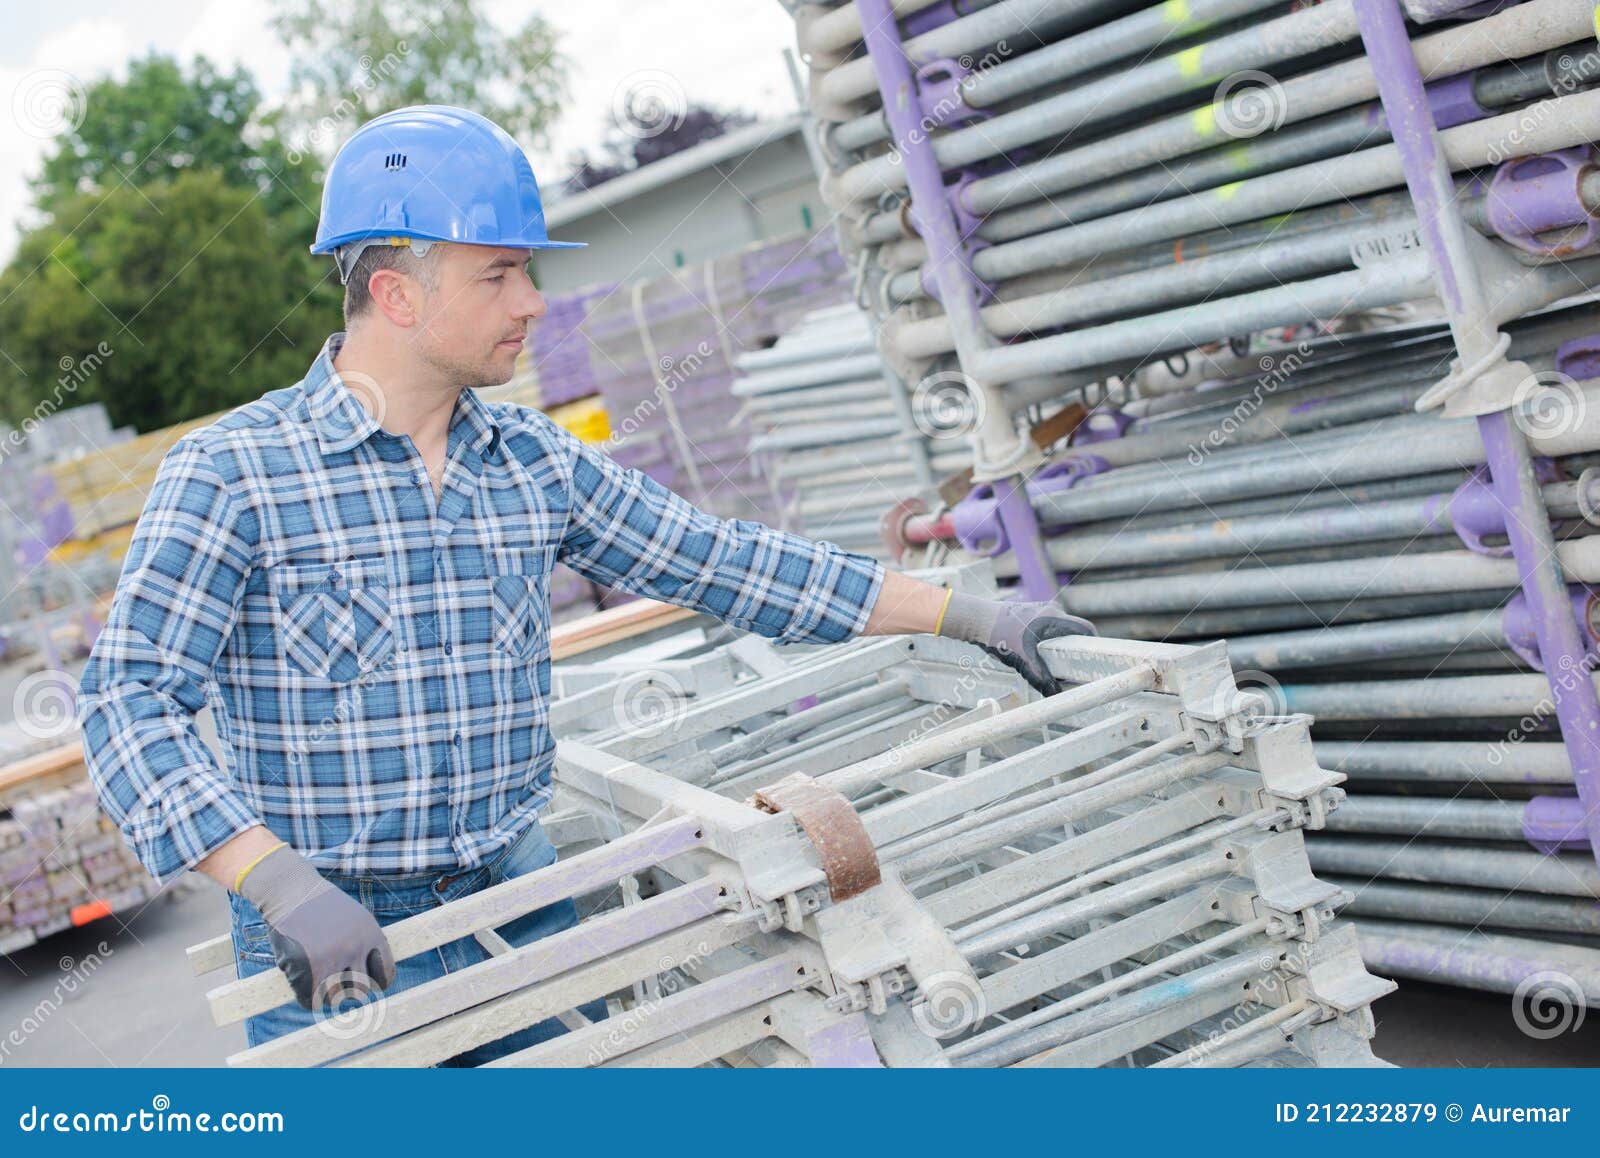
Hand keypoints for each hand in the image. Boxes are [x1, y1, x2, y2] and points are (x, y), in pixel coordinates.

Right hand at [236, 844, 394, 1010]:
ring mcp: (331, 958)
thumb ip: (365, 946)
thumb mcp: (355, 919)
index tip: (366, 983)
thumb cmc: (322, 906)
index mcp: (371, 935)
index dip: (376, 983)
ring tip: (318, 983)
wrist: (291, 890)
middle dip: (349, 990)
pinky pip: (311, 1000)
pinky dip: (307, 997)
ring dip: (326, 995)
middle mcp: (355, 948)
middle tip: (337, 984)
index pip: (386, 974)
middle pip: (361, 991)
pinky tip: (302, 984)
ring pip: (336, 998)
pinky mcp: (307, 967)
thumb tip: (371, 983)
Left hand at [937, 591, 1097, 695]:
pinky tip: (1044, 659)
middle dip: (1077, 652)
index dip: (1095, 645)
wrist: (976, 619)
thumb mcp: (1021, 659)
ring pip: (1061, 633)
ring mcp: (1042, 612)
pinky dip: (1051, 645)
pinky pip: (1050, 632)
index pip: (1086, 629)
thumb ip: (1039, 677)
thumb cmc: (998, 635)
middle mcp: (1051, 611)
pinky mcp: (1032, 617)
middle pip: (1075, 633)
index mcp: (1054, 617)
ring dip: (1063, 649)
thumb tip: (1055, 694)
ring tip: (1061, 668)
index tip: (1098, 662)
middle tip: (1079, 671)